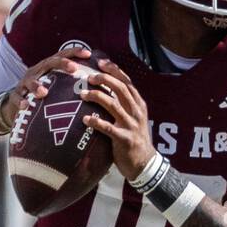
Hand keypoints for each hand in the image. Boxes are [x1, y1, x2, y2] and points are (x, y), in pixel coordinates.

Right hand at [0, 45, 92, 132]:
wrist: (17, 106)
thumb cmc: (43, 96)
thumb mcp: (55, 87)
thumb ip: (70, 84)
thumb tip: (97, 84)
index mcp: (48, 68)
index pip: (62, 55)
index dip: (75, 52)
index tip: (88, 53)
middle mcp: (37, 71)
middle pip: (49, 63)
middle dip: (62, 63)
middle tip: (74, 69)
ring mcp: (25, 83)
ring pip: (30, 81)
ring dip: (37, 86)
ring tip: (43, 92)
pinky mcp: (16, 96)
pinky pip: (17, 97)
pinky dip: (21, 101)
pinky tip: (26, 106)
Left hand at [80, 59, 152, 181]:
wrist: (144, 164)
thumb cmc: (135, 140)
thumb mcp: (134, 119)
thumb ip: (124, 105)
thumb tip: (106, 90)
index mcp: (139, 105)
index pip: (127, 82)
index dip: (114, 70)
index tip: (101, 62)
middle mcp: (136, 112)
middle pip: (121, 88)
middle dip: (104, 79)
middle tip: (89, 77)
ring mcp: (131, 125)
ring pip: (114, 105)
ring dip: (97, 97)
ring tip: (82, 94)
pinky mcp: (124, 139)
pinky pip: (108, 128)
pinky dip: (96, 122)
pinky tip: (85, 119)